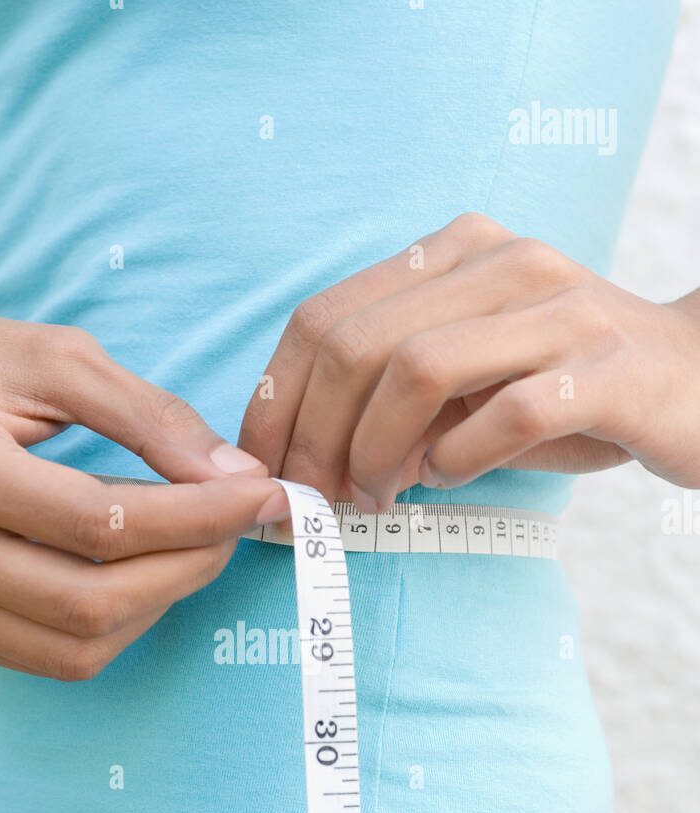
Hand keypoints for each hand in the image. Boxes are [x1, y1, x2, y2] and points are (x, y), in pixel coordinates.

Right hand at [0, 314, 287, 678]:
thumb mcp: (56, 358)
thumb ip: (150, 415)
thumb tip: (235, 479)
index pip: (101, 523)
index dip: (197, 517)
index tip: (262, 494)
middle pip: (92, 598)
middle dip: (190, 566)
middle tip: (240, 525)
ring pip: (79, 645)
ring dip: (161, 604)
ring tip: (198, 547)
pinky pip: (54, 658)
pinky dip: (118, 626)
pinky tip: (144, 575)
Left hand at [238, 211, 699, 510]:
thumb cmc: (569, 386)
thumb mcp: (469, 383)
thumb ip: (394, 405)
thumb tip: (317, 461)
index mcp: (455, 255)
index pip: (324, 317)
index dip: (275, 401)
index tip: (264, 467)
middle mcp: (504, 265)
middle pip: (357, 345)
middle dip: (314, 437)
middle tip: (315, 498)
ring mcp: (561, 311)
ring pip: (419, 371)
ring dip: (375, 452)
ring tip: (375, 496)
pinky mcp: (608, 370)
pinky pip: (507, 413)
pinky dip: (458, 459)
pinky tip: (448, 479)